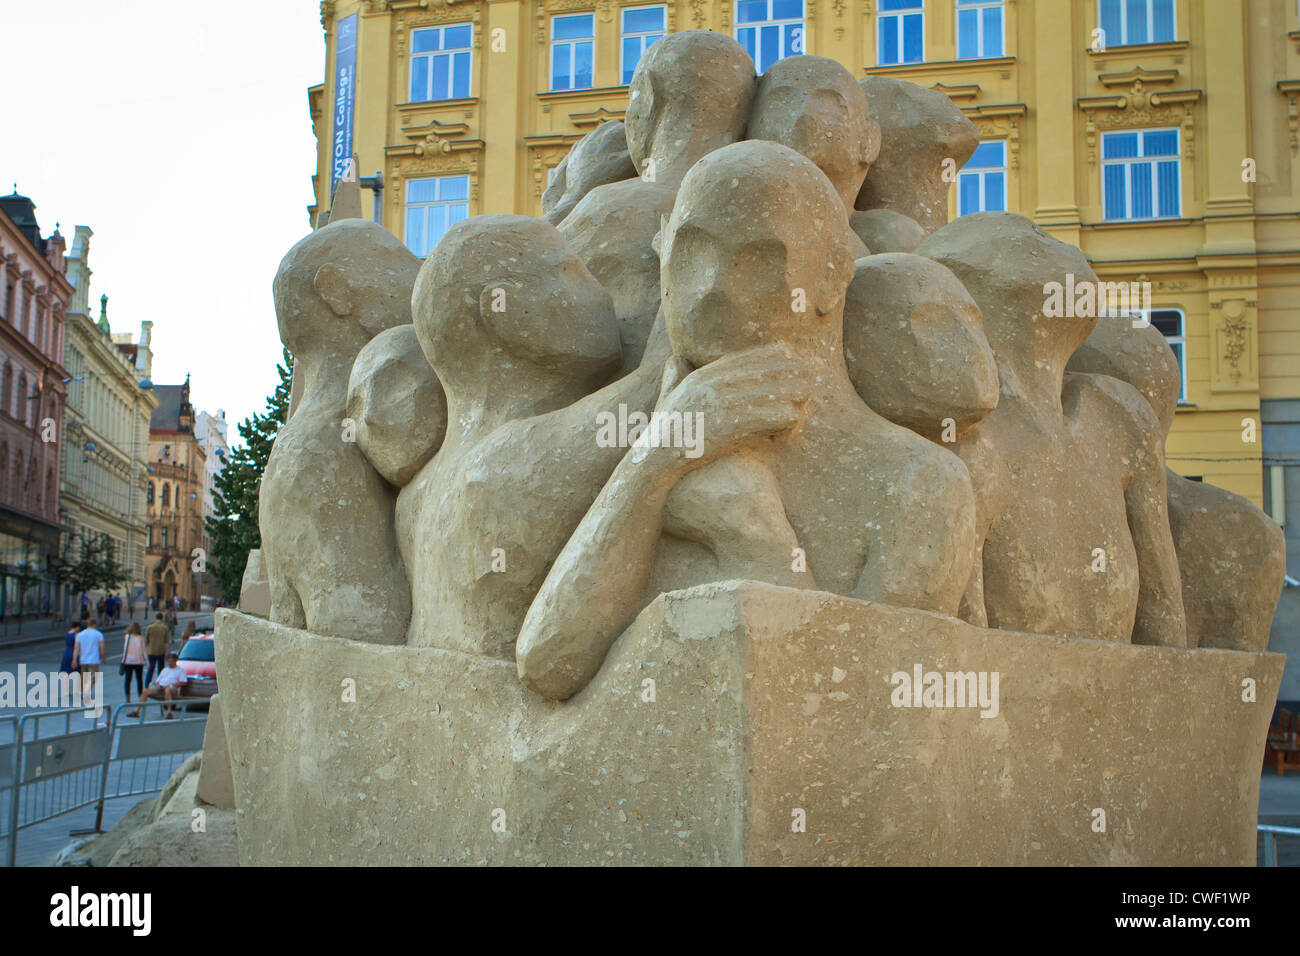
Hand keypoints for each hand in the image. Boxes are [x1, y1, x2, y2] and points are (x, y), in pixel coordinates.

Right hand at [650, 344, 809, 463]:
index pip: (747, 357)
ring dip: (791, 398)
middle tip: (806, 382)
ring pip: (773, 392)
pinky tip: (788, 426)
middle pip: (765, 370)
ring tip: (800, 405)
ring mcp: (719, 403)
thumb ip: (673, 378)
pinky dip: (783, 420)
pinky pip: (770, 416)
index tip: (793, 359)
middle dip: (789, 375)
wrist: (652, 465)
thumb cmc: (663, 436)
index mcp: (701, 375)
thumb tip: (673, 360)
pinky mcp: (728, 426)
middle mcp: (711, 383)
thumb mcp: (666, 399)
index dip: (774, 357)